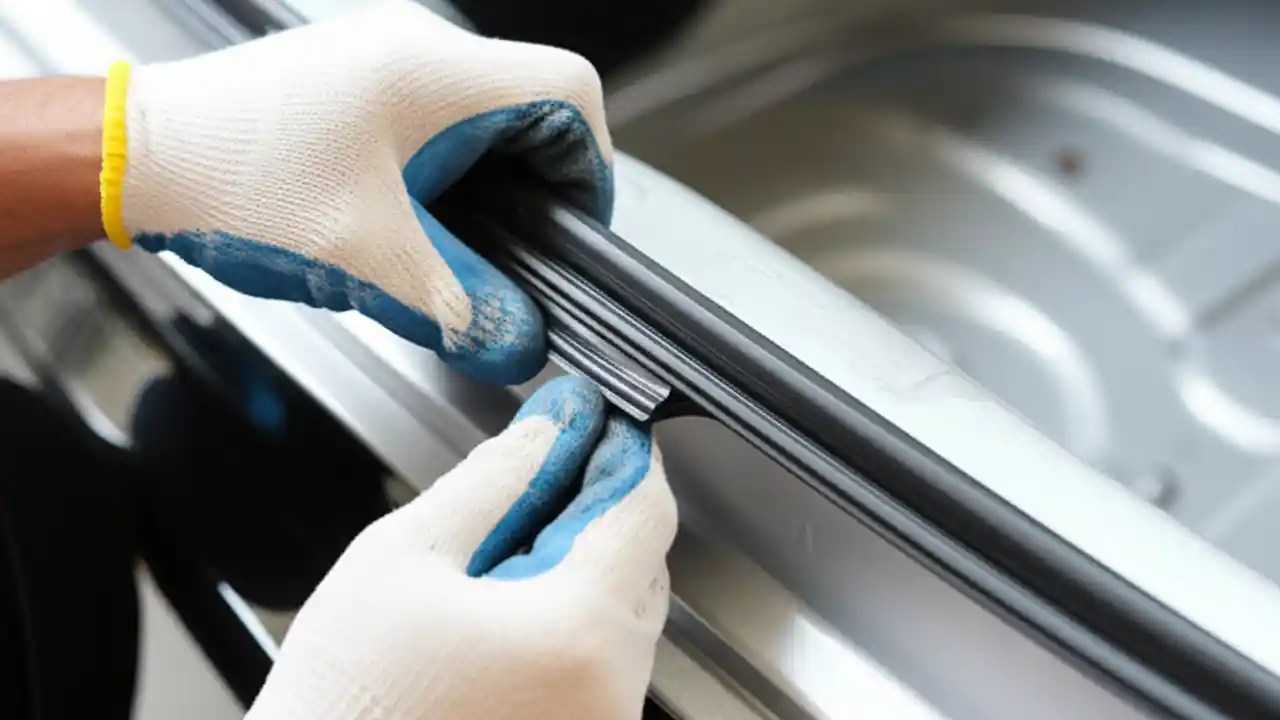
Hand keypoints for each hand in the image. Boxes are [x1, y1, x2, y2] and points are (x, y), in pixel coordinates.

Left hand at [106, 1, 611, 383]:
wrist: (145, 157)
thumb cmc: (236, 182)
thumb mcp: (367, 258)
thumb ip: (460, 305)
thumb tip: (520, 339)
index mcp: (435, 74)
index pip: (570, 92)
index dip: (591, 165)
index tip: (575, 225)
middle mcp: (416, 47)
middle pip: (535, 100)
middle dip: (544, 179)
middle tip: (526, 246)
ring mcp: (384, 55)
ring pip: (487, 108)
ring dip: (496, 173)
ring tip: (470, 237)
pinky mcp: (358, 77)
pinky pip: (440, 111)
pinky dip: (453, 163)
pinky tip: (421, 215)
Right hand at [245, 377, 677, 719]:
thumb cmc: (346, 703)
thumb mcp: (403, 558)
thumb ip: (492, 481)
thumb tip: (548, 430)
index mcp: (579, 634)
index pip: (646, 513)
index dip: (624, 455)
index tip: (598, 425)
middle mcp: (610, 692)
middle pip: (645, 565)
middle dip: (599, 511)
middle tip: (542, 477)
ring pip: (624, 617)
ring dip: (583, 571)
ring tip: (502, 558)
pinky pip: (602, 666)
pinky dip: (570, 625)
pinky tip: (506, 614)